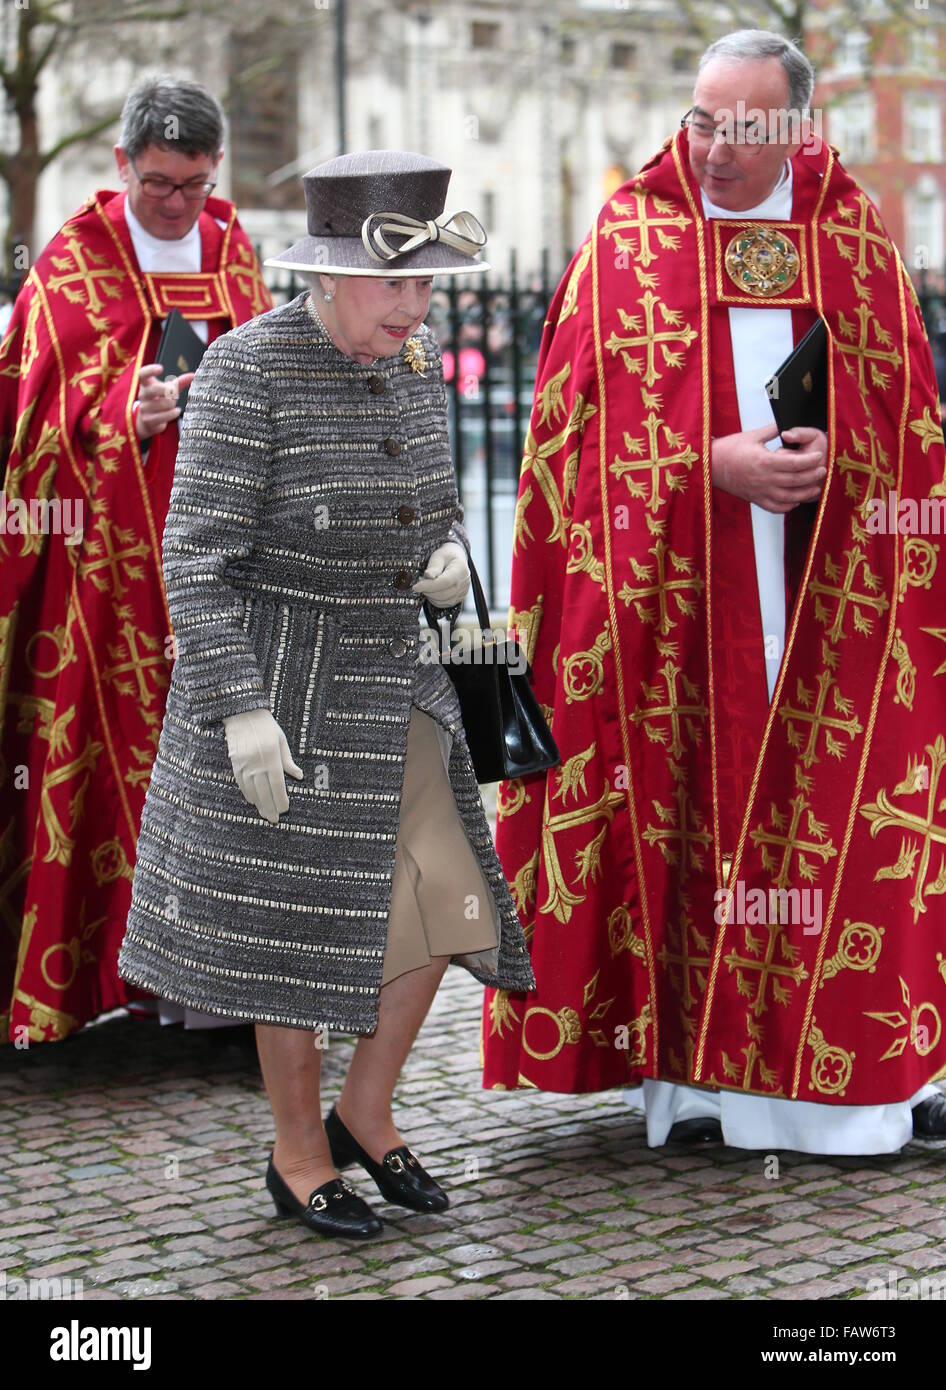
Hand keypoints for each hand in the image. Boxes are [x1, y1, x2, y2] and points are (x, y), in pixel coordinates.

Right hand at [134, 363, 195, 439]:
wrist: (148, 421)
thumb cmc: (159, 400)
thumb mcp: (167, 390)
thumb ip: (179, 382)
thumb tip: (193, 375)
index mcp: (146, 384)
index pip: (143, 374)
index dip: (150, 370)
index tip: (161, 368)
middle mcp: (143, 395)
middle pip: (154, 389)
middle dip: (169, 390)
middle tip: (174, 392)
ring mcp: (144, 408)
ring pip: (164, 403)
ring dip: (172, 404)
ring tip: (172, 404)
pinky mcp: (148, 420)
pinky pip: (164, 416)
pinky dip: (173, 413)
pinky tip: (176, 411)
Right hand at [222, 707, 303, 824]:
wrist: (242, 714)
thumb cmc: (266, 726)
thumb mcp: (281, 740)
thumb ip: (288, 760)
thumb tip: (299, 776)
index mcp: (271, 756)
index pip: (277, 784)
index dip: (281, 799)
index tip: (285, 809)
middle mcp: (257, 762)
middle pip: (264, 791)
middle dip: (270, 807)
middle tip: (274, 820)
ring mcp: (244, 764)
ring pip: (252, 790)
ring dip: (259, 804)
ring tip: (265, 814)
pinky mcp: (235, 764)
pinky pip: (241, 784)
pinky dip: (247, 794)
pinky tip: (253, 801)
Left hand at [412, 541, 469, 606]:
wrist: (456, 558)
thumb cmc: (446, 556)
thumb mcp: (438, 556)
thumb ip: (434, 566)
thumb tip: (428, 576)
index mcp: (461, 569)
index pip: (444, 582)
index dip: (428, 586)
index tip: (415, 586)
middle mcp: (464, 583)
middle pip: (443, 594)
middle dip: (428, 591)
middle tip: (420, 582)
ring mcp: (463, 592)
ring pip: (443, 601)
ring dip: (430, 596)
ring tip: (426, 585)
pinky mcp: (459, 598)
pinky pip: (444, 604)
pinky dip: (435, 600)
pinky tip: (432, 591)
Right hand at [712, 422, 827, 513]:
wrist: (710, 466)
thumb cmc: (728, 449)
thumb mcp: (752, 436)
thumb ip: (773, 430)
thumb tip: (788, 425)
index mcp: (764, 461)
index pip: (794, 463)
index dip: (809, 460)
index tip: (818, 456)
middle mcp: (764, 479)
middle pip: (795, 480)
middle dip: (812, 476)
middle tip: (822, 471)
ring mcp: (760, 491)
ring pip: (788, 497)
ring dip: (804, 494)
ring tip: (815, 488)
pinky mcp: (755, 499)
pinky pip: (775, 507)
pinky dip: (788, 506)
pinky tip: (795, 500)